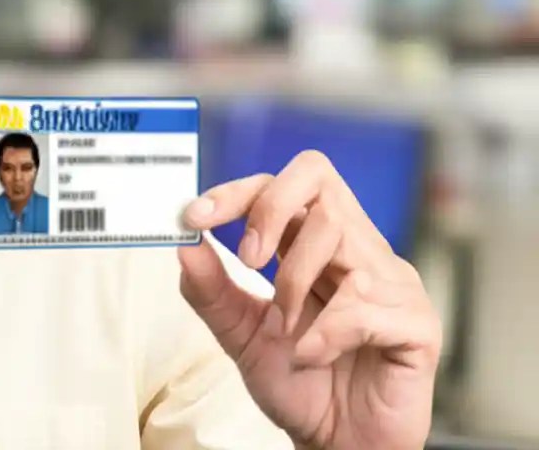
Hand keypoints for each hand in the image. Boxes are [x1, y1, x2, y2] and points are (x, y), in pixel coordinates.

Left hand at [177, 150, 441, 449]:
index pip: (283, 184)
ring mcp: (390, 280)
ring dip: (292, 285)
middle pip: (317, 177)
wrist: (337, 443)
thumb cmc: (299, 383)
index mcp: (313, 244)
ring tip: (283, 331)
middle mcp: (355, 249)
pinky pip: (363, 304)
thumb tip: (184, 244)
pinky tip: (315, 357)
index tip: (194, 216)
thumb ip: (210, 290)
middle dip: (270, 210)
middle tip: (247, 260)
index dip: (238, 190)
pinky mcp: (416, 320)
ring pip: (336, 232)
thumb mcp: (238, 334)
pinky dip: (324, 335)